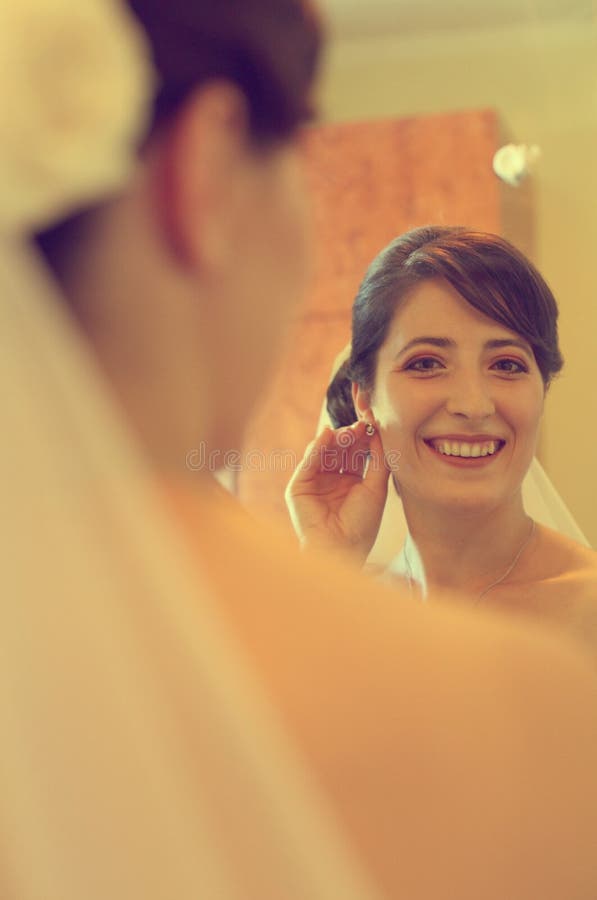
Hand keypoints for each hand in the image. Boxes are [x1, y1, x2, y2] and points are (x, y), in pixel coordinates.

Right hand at [285, 421, 389, 564]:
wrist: (342, 548)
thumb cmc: (361, 525)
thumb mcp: (376, 487)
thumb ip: (377, 458)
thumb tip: (377, 430)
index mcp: (352, 481)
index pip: (356, 451)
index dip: (364, 435)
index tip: (373, 418)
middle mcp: (332, 479)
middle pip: (341, 448)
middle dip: (351, 434)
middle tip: (363, 423)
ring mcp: (315, 481)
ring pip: (324, 451)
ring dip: (337, 438)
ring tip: (350, 431)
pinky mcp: (299, 486)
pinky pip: (308, 462)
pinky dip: (317, 447)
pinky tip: (328, 435)